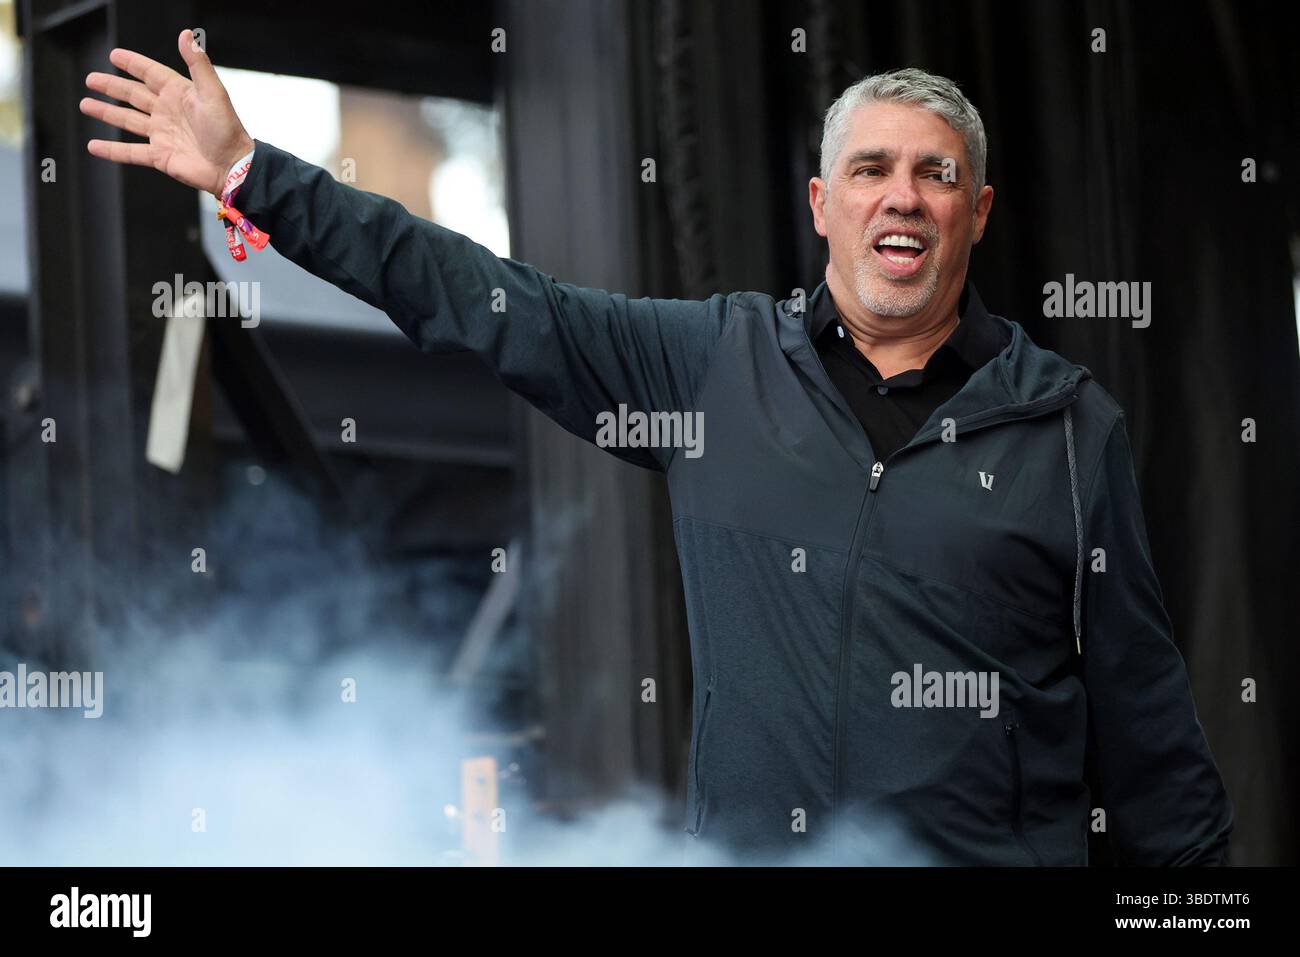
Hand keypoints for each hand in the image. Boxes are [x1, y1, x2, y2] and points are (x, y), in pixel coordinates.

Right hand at [81, 28, 253, 197]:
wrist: (233, 167)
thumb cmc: (227, 130)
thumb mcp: (213, 92)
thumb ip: (198, 64)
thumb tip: (186, 34)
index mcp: (179, 94)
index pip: (150, 73)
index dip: (133, 64)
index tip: (114, 55)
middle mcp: (167, 112)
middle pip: (133, 95)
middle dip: (111, 86)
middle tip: (91, 78)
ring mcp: (162, 134)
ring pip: (127, 120)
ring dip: (106, 112)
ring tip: (86, 104)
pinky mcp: (160, 156)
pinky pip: (130, 152)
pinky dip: (111, 150)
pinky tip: (93, 146)